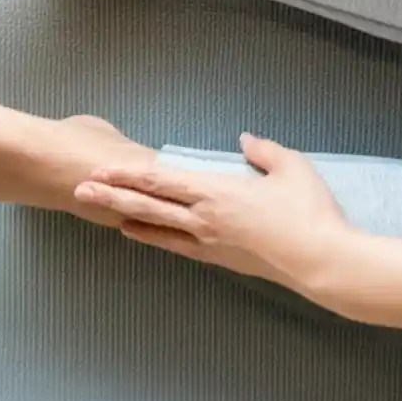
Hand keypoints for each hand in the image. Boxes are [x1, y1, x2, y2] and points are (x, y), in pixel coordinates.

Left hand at [72, 134, 351, 290]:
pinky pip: (177, 246)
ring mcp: (209, 242)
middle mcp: (204, 219)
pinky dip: (153, 238)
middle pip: (148, 205)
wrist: (321, 261)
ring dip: (125, 216)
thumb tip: (244, 139)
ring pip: (157, 228)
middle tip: (80, 188)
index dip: (130, 173)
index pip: (162, 181)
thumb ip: (264, 150)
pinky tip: (139, 234)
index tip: (103, 168)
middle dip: (112, 194)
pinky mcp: (220, 259)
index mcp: (217, 192)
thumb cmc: (310, 212)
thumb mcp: (292, 167)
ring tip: (98, 210)